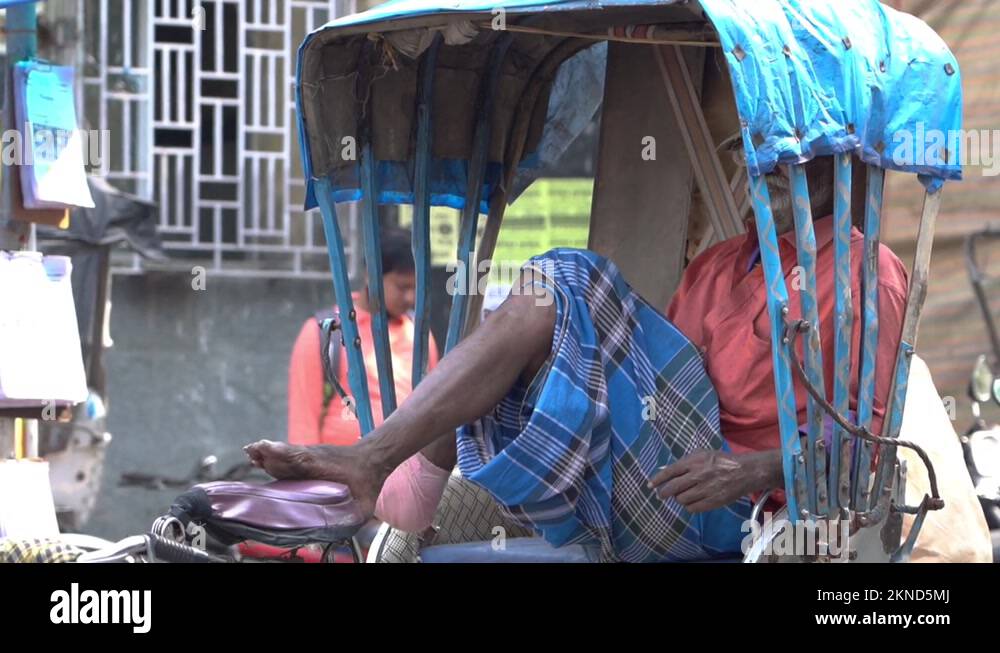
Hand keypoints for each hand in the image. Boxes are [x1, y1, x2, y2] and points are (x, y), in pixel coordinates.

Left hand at [648, 449, 771, 513]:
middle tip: (661, 494)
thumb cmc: (720, 461)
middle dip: (664, 493)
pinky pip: (692, 508)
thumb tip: (663, 471)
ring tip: (682, 495)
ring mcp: (706, 489)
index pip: (670, 472)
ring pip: (681, 499)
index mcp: (694, 461)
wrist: (744, 471)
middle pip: (673, 488)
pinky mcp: (713, 501)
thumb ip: (683, 462)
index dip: (657, 479)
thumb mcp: (702, 454)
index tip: (650, 485)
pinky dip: (689, 506)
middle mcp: (698, 475)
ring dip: (679, 498)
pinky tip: (692, 501)